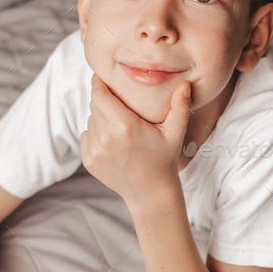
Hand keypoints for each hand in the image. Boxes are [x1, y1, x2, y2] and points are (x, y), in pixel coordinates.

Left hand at [80, 73, 190, 207]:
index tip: (105, 78)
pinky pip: (87, 135)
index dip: (100, 83)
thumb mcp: (175, 133)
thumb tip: (186, 84)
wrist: (150, 193)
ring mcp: (95, 151)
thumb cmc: (164, 160)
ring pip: (91, 119)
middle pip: (94, 105)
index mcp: (125, 126)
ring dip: (101, 117)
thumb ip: (180, 107)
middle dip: (104, 99)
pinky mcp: (89, 160)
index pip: (100, 94)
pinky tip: (113, 140)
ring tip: (120, 124)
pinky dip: (96, 133)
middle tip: (118, 101)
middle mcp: (106, 138)